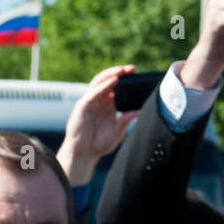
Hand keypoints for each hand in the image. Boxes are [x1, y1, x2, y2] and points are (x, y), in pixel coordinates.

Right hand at [57, 65, 138, 184]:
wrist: (83, 155)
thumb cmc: (98, 145)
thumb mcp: (117, 130)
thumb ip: (126, 119)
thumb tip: (140, 110)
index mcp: (108, 105)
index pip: (117, 87)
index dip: (126, 79)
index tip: (137, 74)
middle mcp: (99, 101)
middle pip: (109, 80)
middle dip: (120, 72)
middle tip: (132, 68)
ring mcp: (90, 102)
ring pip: (99, 82)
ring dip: (111, 74)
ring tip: (123, 70)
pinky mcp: (82, 106)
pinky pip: (93, 93)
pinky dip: (103, 86)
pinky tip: (113, 81)